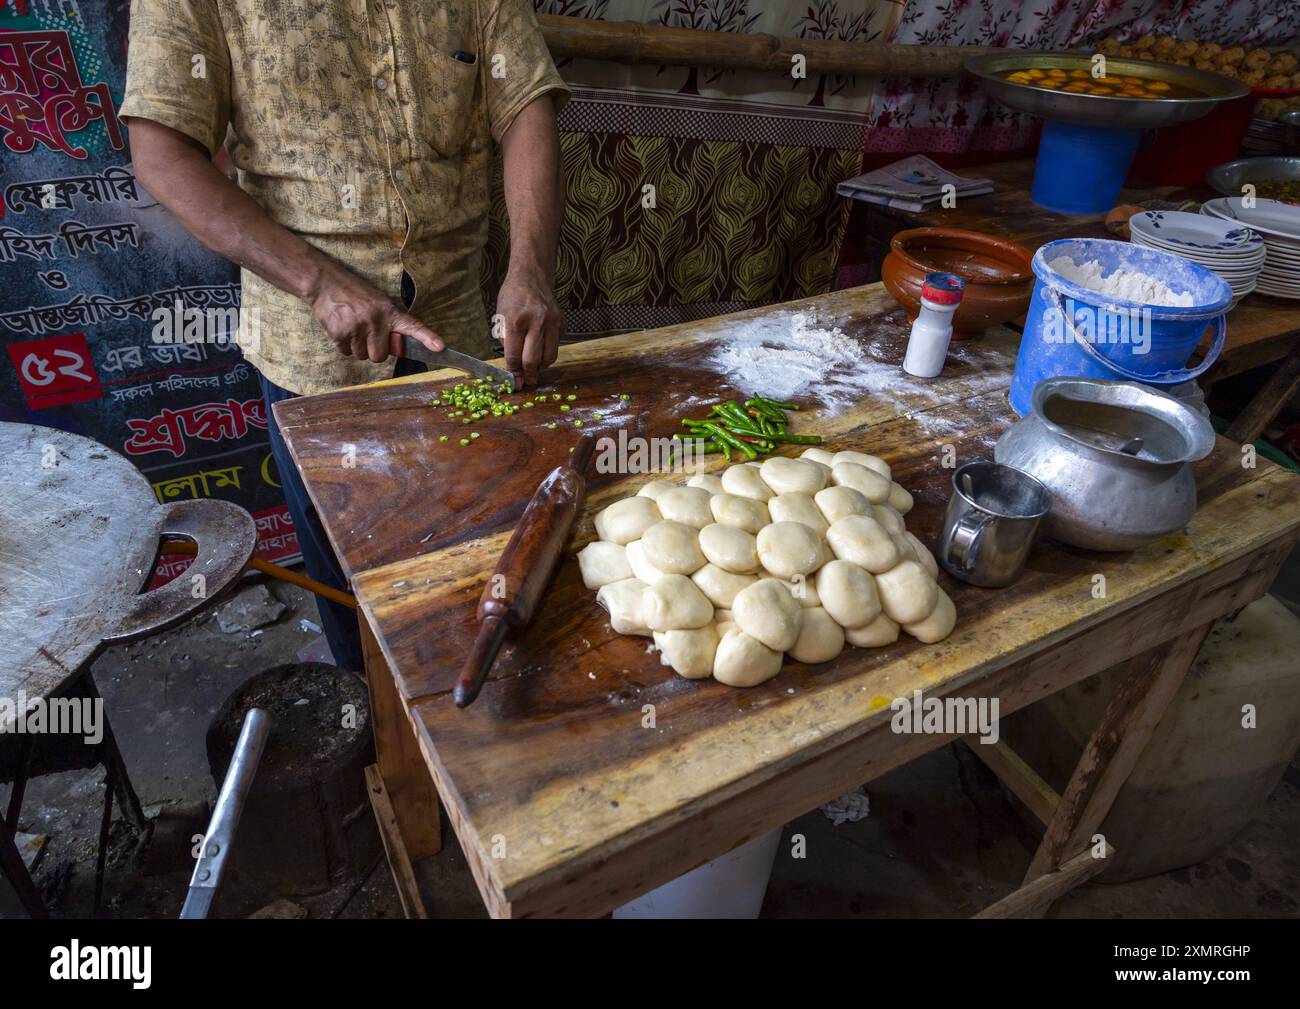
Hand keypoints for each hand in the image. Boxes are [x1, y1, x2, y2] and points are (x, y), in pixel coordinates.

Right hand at [309, 265, 442, 362]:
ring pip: (363, 356)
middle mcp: (376, 320)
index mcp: (389, 311)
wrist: (325, 283)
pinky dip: (344, 345)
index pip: (412, 326)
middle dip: (373, 350)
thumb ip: (389, 325)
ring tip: (352, 327)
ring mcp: (358, 328)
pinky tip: (342, 328)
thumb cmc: (354, 293)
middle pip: (380, 356)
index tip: (440, 347)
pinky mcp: (340, 334)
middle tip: (366, 333)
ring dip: (358, 348)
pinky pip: (346, 353)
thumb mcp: (378, 302)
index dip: (427, 337)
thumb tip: (396, 349)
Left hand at [495, 269, 560, 387]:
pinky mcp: (562, 323)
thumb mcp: (500, 315)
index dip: (514, 373)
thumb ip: (506, 340)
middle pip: (533, 360)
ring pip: (549, 356)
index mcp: (515, 321)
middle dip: (529, 375)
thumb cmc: (512, 296)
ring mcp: (551, 323)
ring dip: (541, 367)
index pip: (514, 356)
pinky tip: (541, 351)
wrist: (532, 277)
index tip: (515, 383)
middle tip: (527, 382)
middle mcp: (536, 322)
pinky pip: (556, 346)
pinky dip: (548, 353)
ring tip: (535, 369)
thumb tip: (512, 365)